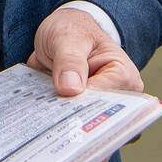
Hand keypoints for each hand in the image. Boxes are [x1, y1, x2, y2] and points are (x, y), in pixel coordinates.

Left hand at [26, 7, 143, 161]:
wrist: (60, 31)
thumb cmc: (73, 29)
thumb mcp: (68, 37)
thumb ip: (70, 60)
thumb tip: (71, 89)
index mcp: (123, 77)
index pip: (107, 104)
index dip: (85, 112)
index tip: (63, 119)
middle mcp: (116, 98)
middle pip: (99, 125)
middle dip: (75, 130)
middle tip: (50, 132)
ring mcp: (97, 109)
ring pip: (84, 133)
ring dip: (63, 133)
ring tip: (42, 132)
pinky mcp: (78, 115)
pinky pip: (69, 129)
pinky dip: (53, 129)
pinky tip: (37, 129)